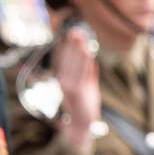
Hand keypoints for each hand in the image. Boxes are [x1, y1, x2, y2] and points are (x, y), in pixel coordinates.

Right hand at [52, 26, 99, 153]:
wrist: (81, 125)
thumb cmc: (83, 106)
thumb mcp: (84, 87)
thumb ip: (87, 74)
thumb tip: (90, 58)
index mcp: (63, 79)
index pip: (64, 59)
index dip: (67, 45)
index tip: (71, 32)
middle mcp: (64, 80)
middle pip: (68, 58)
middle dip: (71, 44)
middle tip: (74, 29)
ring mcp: (70, 85)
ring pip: (74, 63)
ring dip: (77, 49)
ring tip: (79, 36)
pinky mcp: (78, 90)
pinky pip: (83, 73)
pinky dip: (85, 62)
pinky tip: (87, 52)